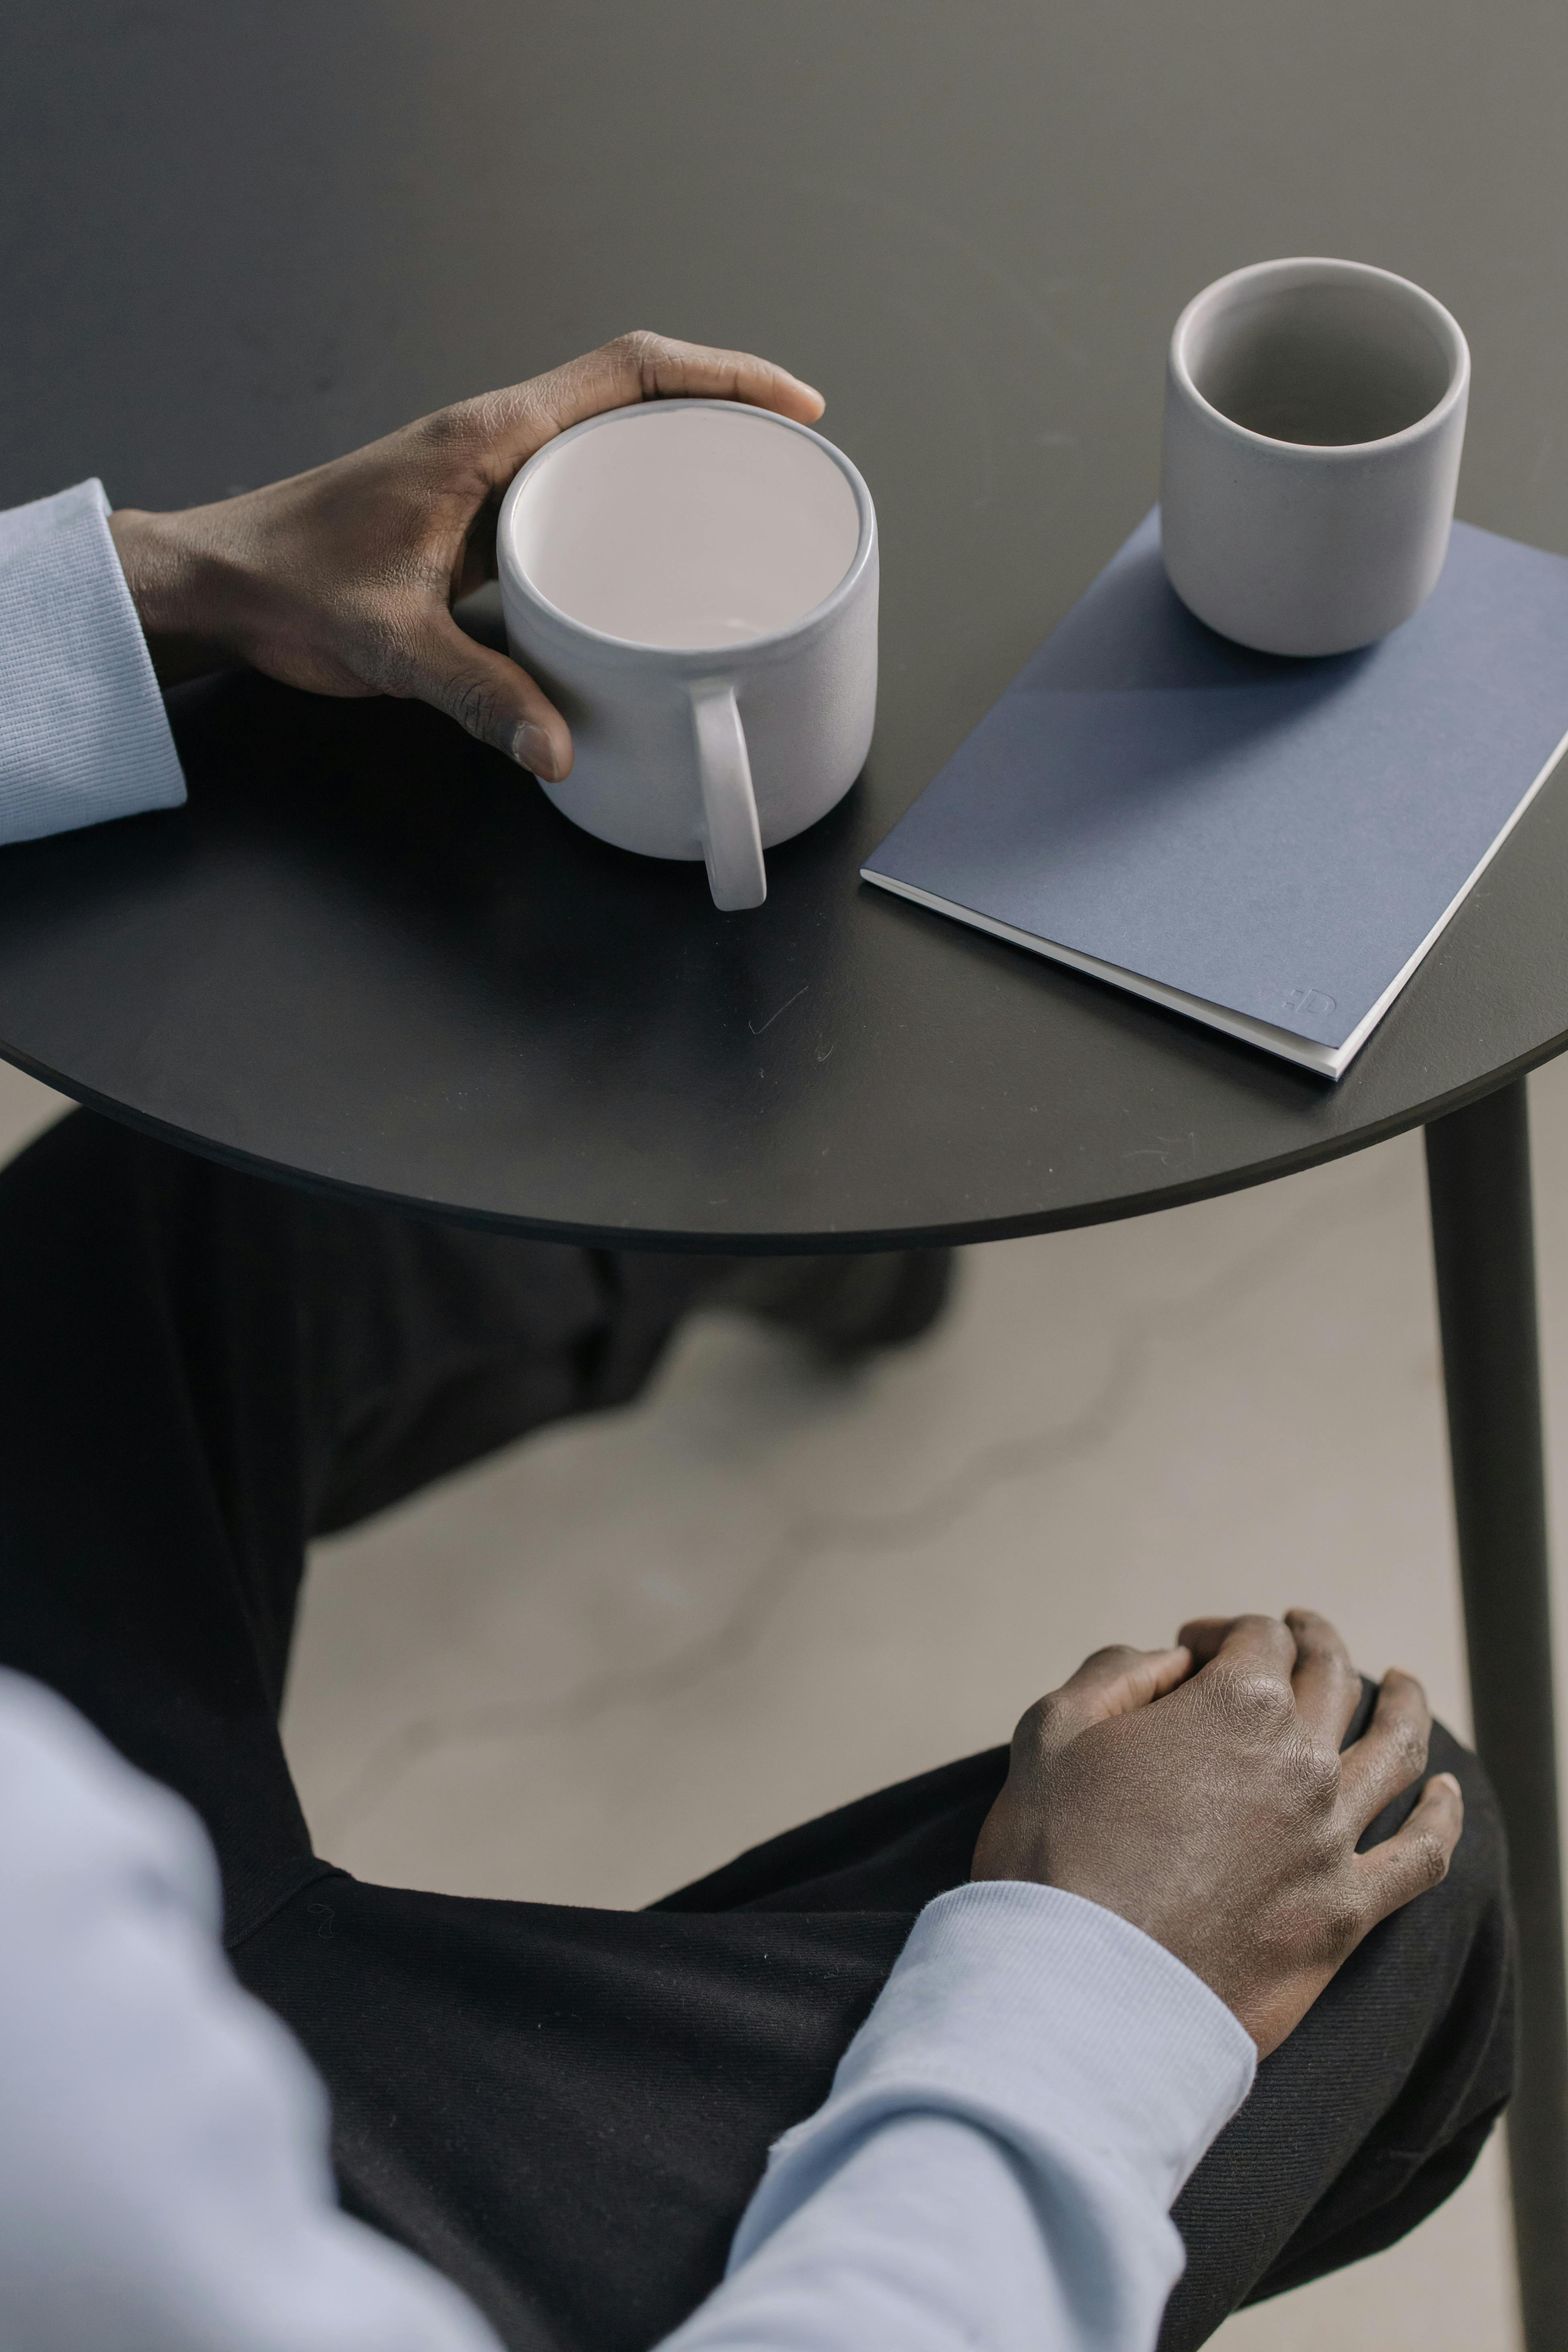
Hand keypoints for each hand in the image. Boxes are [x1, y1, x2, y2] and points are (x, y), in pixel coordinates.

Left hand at [106, 331, 824, 784]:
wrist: (216, 578)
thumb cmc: (287, 586)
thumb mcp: (388, 645)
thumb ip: (478, 694)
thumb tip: (560, 748)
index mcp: (485, 439)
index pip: (627, 372)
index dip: (723, 377)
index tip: (793, 405)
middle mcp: (492, 438)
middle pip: (632, 389)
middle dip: (724, 405)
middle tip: (792, 454)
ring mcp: (485, 471)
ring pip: (603, 434)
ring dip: (678, 449)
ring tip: (748, 493)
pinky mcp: (475, 509)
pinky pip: (572, 484)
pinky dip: (627, 497)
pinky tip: (656, 551)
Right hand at [971, 1609, 1463, 2056]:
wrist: (1082, 1991)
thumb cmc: (1053, 1858)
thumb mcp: (1054, 1731)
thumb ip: (1117, 1673)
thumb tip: (1170, 1664)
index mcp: (1236, 1706)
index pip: (1256, 1638)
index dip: (1223, 1632)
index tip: (1190, 1651)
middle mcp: (1301, 1761)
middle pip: (1331, 1679)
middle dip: (1312, 1644)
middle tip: (1298, 1634)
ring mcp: (1331, 1838)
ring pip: (1396, 1751)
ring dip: (1404, 1706)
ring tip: (1404, 1686)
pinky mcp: (1344, 1913)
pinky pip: (1420, 1857)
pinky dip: (1441, 1817)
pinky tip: (1444, 1794)